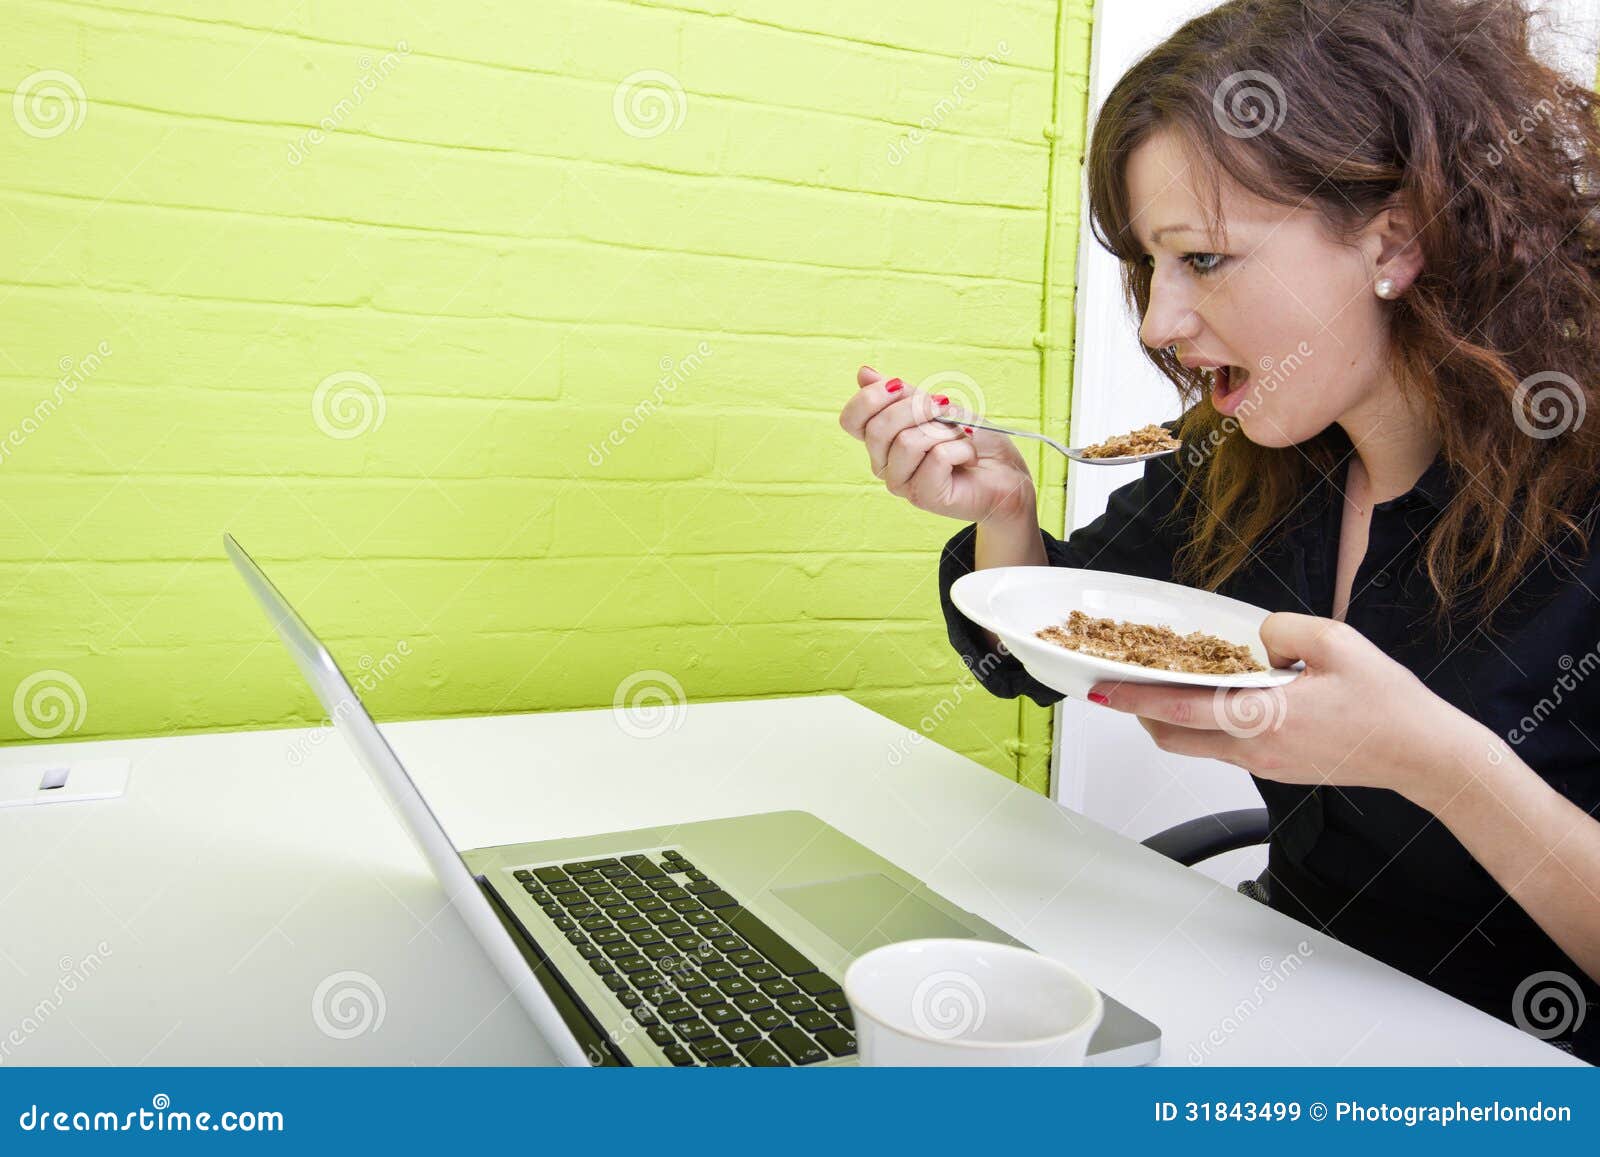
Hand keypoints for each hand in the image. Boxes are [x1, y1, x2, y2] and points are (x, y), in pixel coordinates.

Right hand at [839, 366, 1035, 524]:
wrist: (1006, 472)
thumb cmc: (972, 440)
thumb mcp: (935, 407)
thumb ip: (901, 394)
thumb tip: (863, 373)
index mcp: (881, 442)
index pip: (851, 419)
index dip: (870, 397)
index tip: (900, 386)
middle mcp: (884, 465)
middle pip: (879, 427)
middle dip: (917, 408)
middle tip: (945, 409)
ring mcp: (902, 484)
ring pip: (908, 442)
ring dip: (945, 431)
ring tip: (961, 439)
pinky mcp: (925, 497)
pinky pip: (937, 458)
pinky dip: (961, 449)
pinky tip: (968, 458)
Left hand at [1087, 612, 1487, 805]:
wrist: (1424, 756)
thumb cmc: (1389, 705)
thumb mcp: (1337, 643)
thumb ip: (1283, 630)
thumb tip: (1256, 640)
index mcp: (1262, 719)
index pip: (1177, 709)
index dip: (1132, 699)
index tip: (1099, 689)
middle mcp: (1254, 749)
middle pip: (1172, 737)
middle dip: (1140, 713)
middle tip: (1120, 684)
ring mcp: (1263, 765)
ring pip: (1195, 745)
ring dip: (1172, 718)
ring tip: (1165, 684)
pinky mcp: (1276, 768)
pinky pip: (1224, 747)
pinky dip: (1206, 724)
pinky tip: (1217, 697)